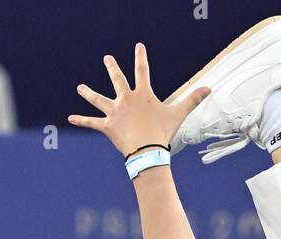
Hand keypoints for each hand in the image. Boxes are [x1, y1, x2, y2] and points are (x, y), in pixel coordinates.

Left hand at [68, 42, 209, 156]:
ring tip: (81, 88)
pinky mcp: (107, 126)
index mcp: (142, 95)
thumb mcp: (178, 115)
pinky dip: (82, 121)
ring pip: (99, 100)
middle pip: (117, 80)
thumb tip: (209, 88)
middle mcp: (125, 99)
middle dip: (112, 68)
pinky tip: (71, 118)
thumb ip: (193, 100)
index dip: (141, 57)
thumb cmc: (162, 133)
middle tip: (107, 59)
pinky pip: (92, 122)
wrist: (146, 149)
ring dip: (89, 93)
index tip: (138, 47)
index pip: (142, 71)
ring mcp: (115, 112)